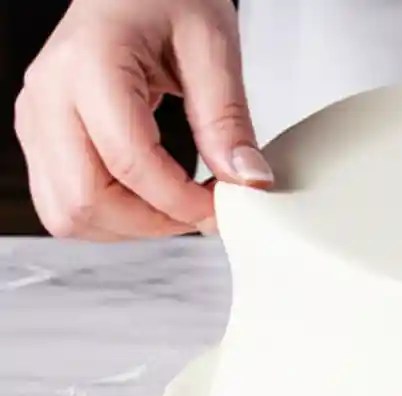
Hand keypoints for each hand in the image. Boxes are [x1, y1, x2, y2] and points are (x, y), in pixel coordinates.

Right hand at [14, 0, 272, 240]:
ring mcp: (36, 119)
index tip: (224, 206)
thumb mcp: (212, 45)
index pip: (128, 161)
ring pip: (67, 213)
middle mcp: (47, 95)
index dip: (180, 200)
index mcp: (89, 65)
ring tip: (178, 203)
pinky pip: (64, 201)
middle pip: (84, 200)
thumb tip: (248, 181)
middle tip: (203, 211)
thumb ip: (228, 118)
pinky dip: (110, 215)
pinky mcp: (40, 135)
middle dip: (153, 222)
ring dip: (129, 226)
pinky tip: (151, 196)